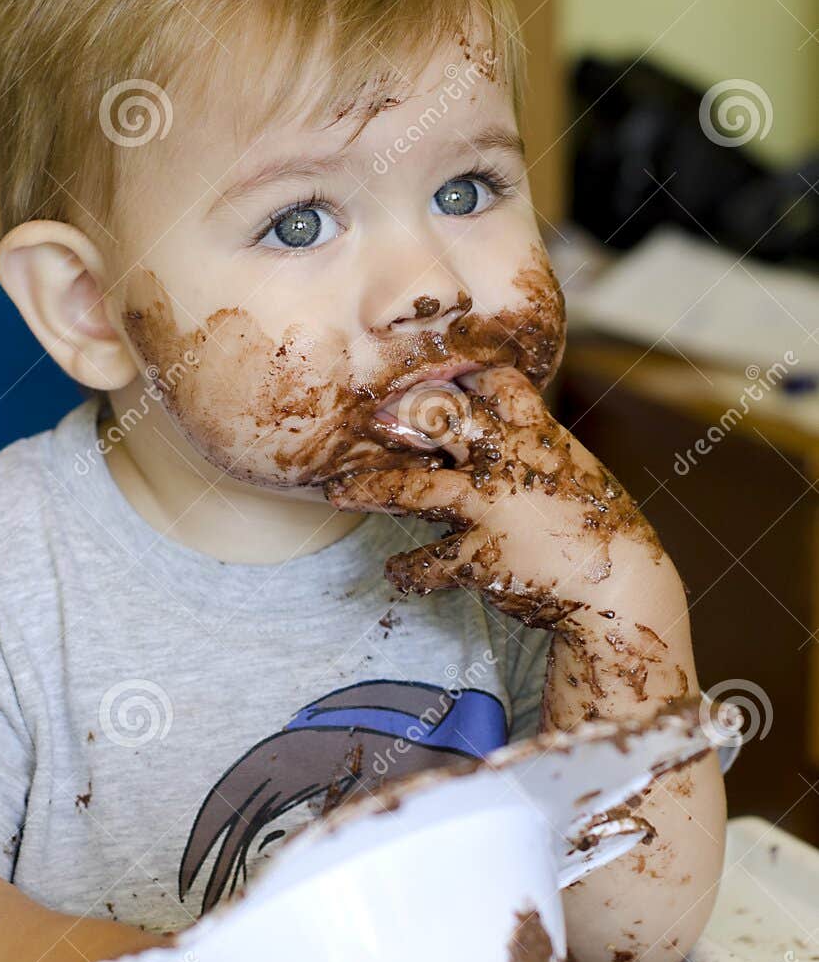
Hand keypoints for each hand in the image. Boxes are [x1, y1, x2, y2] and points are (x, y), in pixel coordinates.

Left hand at [326, 366, 662, 626]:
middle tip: (361, 417)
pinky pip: (428, 563)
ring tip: (337, 493)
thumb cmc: (593, 527)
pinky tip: (396, 572)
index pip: (494, 383)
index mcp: (538, 436)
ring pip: (413, 490)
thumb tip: (484, 429)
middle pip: (440, 422)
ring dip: (369, 490)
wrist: (625, 588)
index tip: (420, 373)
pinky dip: (408, 569)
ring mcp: (491, 510)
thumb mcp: (569, 472)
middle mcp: (510, 464)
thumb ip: (526, 449)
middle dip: (397, 416)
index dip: (457, 375)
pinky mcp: (480, 559)